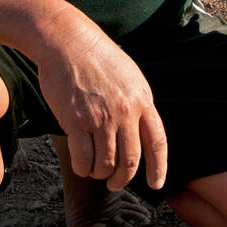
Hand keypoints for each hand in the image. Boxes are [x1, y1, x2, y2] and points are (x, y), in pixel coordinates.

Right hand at [37, 17, 167, 192]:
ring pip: (106, 164)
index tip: (156, 184)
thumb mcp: (129, 76)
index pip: (157, 142)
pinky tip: (81, 165)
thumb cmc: (95, 57)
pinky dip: (83, 168)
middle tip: (115, 183)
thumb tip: (140, 132)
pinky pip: (84, 159)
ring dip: (101, 174)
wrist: (67, 41)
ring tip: (96, 171)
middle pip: (131, 160)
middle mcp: (125, 111)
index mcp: (142, 99)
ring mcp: (101, 117)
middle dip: (123, 178)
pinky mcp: (77, 121)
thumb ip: (137, 103)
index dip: (159, 167)